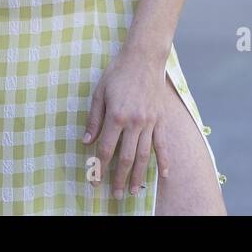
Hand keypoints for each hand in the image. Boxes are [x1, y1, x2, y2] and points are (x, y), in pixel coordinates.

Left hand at [82, 47, 169, 199]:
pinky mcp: (160, 119)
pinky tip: (163, 175)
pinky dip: (164, 160)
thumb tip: (86, 142)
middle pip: (126, 158)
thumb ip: (94, 119)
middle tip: (116, 195)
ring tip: (133, 191)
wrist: (144, 56)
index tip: (95, 181)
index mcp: (116, 116)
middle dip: (119, 179)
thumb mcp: (99, 92)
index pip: (107, 149)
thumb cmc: (118, 72)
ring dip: (138, 175)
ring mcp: (150, 122)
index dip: (100, 168)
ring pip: (144, 155)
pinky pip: (163, 143)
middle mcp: (134, 122)